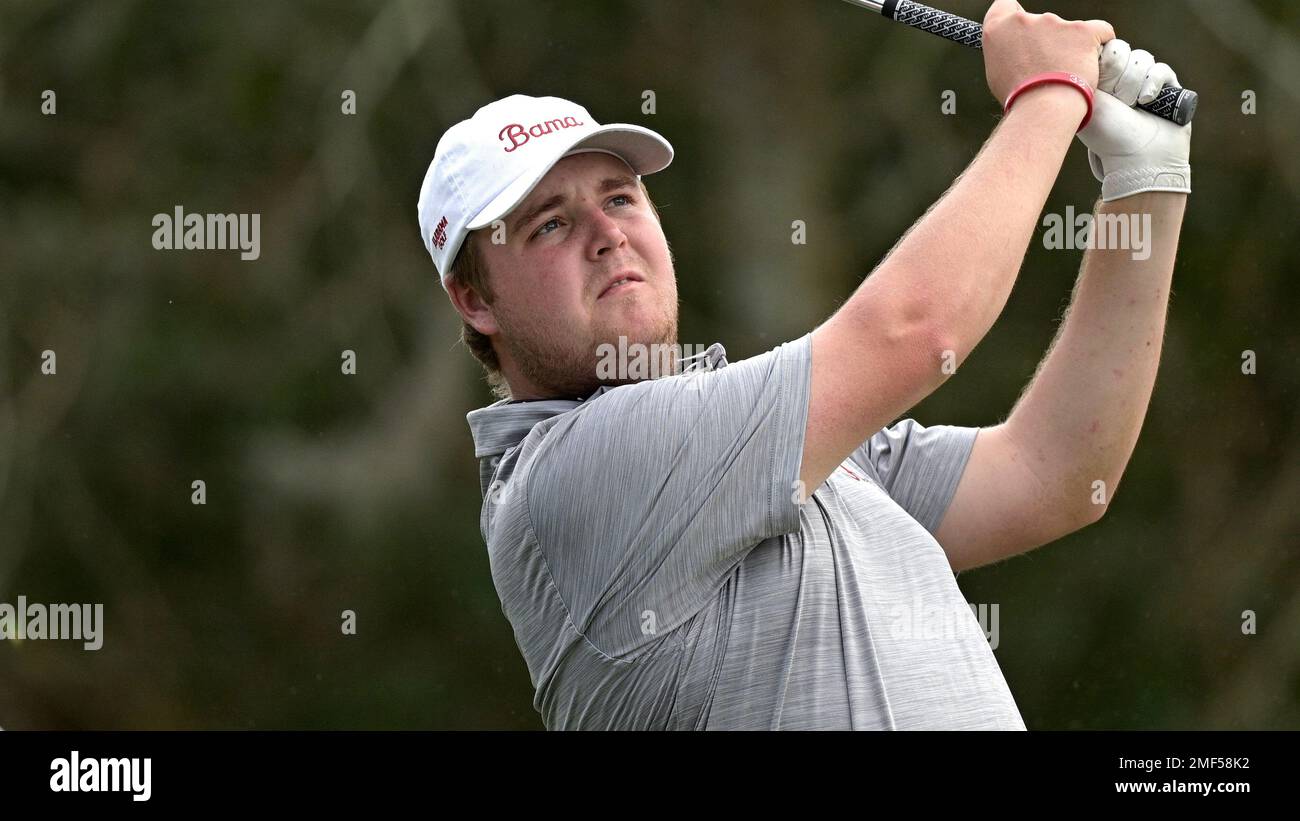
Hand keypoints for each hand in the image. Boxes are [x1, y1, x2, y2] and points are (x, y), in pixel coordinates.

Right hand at [982, 0, 1113, 102]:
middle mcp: (1025, 20)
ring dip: (1068, 47)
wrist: (1043, 107)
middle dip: (1045, 40)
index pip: (1005, 5)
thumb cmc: (1019, 96)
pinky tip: (1091, 62)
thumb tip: (1015, 54)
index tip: (1022, 26)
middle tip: (1046, 65)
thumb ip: (1005, 53)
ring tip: (1065, 73)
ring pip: (1067, 30)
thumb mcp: (996, 73)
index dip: (1015, 14)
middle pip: (1039, 22)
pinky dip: (1097, 44)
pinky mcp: (1082, 30)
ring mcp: (1055, 23)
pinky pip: (1098, 31)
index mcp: (999, 28)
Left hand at [1076, 39, 1191, 201]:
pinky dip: (1153, 82)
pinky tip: (1147, 101)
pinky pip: (1161, 68)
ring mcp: (1144, 84)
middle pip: (1123, 51)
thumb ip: (1086, 72)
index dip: (1105, 64)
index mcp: (1099, 82)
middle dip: (1120, 77)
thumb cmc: (1107, 136)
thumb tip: (1093, 47)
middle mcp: (1120, 81)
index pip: (1103, 50)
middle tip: (1118, 102)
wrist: (1138, 158)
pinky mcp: (1167, 88)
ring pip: (1142, 58)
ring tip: (1133, 105)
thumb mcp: (1087, 102)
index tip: (1100, 86)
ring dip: (1135, 83)